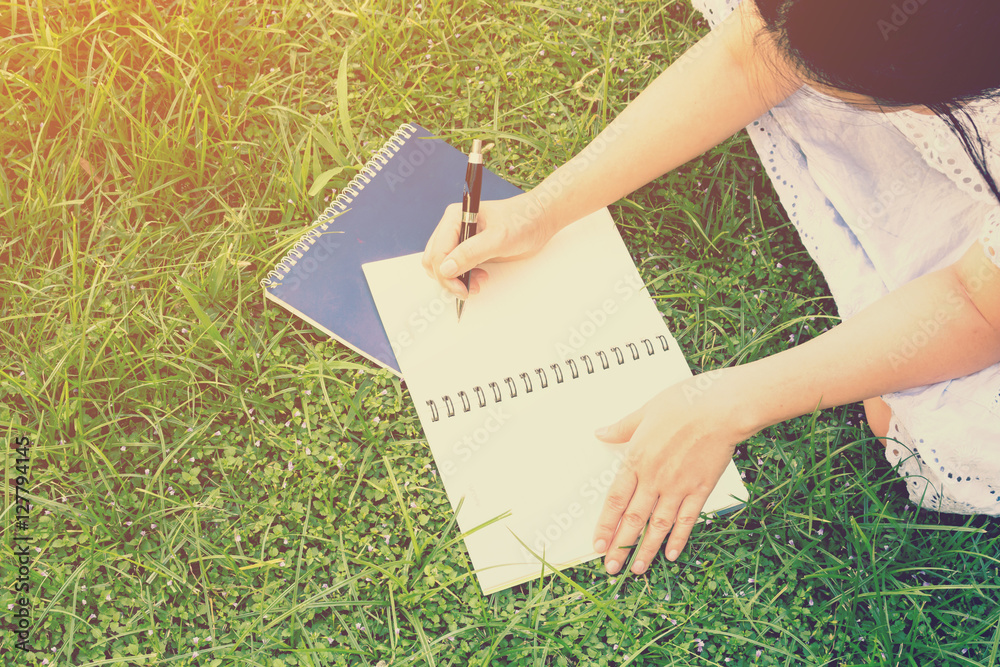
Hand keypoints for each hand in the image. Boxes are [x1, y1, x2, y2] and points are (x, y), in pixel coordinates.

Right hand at [421, 190, 557, 297]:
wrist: (537, 221)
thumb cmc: (521, 221)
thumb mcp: (498, 238)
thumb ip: (471, 253)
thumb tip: (446, 269)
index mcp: (454, 218)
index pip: (437, 252)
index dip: (445, 274)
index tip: (462, 289)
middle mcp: (452, 227)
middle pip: (434, 261)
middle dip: (449, 279)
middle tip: (470, 289)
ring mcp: (459, 239)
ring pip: (442, 267)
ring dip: (456, 280)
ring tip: (480, 281)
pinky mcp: (467, 250)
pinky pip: (454, 268)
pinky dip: (463, 278)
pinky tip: (480, 277)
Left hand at [592, 371, 754, 574]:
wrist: (721, 408)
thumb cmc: (683, 402)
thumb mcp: (645, 411)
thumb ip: (622, 428)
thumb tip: (600, 433)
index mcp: (636, 459)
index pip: (615, 500)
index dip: (606, 525)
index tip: (597, 544)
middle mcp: (654, 479)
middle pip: (633, 519)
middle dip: (621, 546)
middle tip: (610, 567)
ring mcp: (678, 487)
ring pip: (658, 525)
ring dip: (646, 549)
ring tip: (637, 570)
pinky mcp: (700, 489)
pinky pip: (687, 520)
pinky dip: (679, 538)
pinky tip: (671, 554)